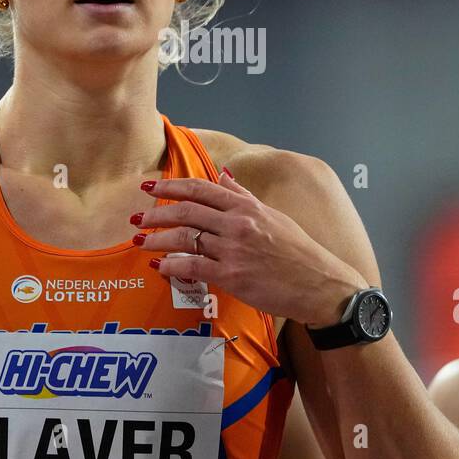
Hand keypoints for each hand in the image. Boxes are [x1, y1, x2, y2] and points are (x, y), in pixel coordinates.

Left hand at [133, 168, 366, 326]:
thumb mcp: (273, 215)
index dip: (171, 187)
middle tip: (138, 217)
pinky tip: (159, 266)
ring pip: (185, 238)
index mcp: (246, 207)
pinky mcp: (232, 276)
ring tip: (140, 241)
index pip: (200, 189)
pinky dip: (172, 265)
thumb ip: (244, 195)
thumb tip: (224, 175)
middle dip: (157, 213)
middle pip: (187, 211)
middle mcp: (237, 224)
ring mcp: (233, 250)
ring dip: (157, 239)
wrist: (320, 284)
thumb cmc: (300, 252)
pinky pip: (193, 267)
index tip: (151, 188)